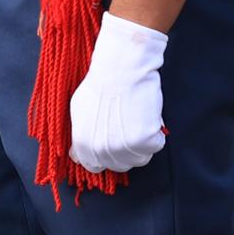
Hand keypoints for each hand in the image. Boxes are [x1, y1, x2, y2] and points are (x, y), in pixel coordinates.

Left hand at [69, 12, 167, 174]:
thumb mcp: (79, 111)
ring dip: (142, 143)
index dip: (105, 155)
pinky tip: (147, 116)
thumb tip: (76, 156)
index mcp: (83, 144)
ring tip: (137, 119)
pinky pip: (156, 146)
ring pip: (140, 159)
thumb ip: (79, 137)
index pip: (95, 166)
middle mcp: (102, 150)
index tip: (112, 142)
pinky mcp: (145, 140)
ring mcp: (124, 147)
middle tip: (127, 126)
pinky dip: (156, 133)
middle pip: (120, 165)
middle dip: (125, 149)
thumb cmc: (100, 85)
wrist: (121, 68)